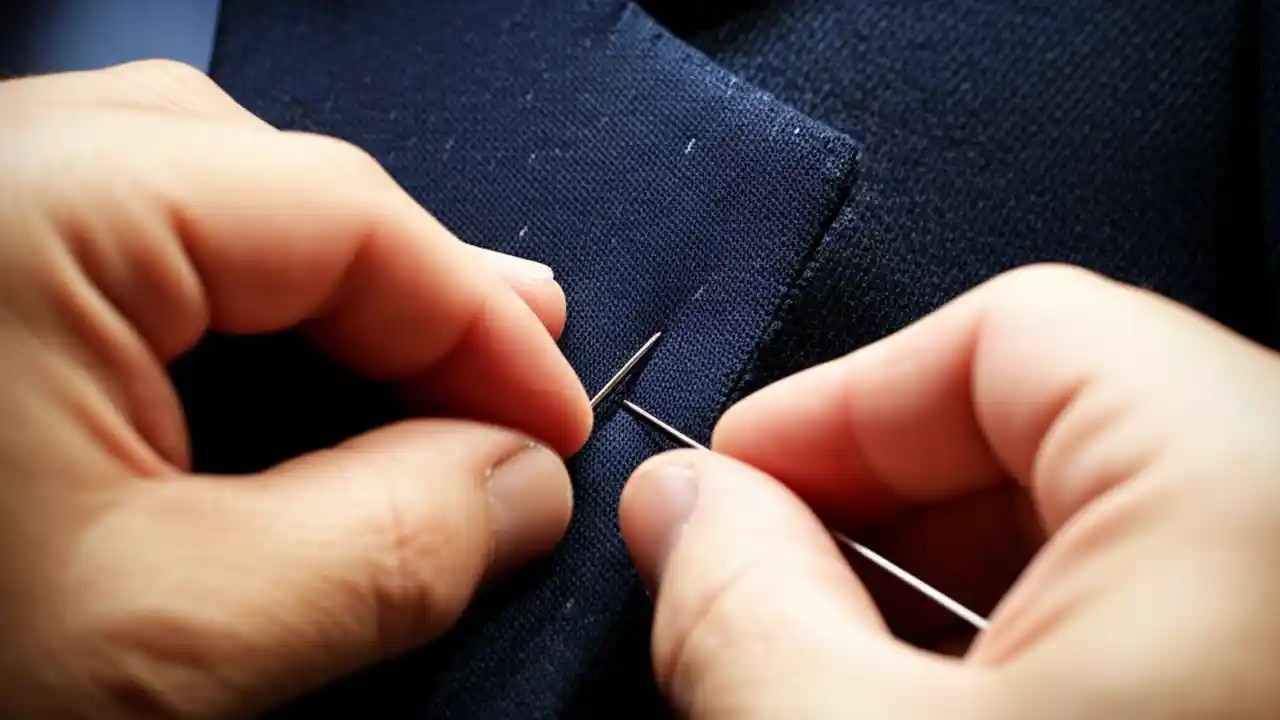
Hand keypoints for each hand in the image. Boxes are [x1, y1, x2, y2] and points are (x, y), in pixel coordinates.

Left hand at [0, 61, 590, 716]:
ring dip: (324, 299)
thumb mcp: (166, 644)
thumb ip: (388, 550)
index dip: (485, 325)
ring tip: (420, 362)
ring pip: (198, 210)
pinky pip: (117, 251)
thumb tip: (522, 485)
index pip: (346, 220)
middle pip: (275, 191)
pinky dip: (224, 320)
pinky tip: (272, 382)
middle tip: (510, 375)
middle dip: (414, 294)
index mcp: (28, 205)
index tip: (555, 423)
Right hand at [621, 264, 1279, 717]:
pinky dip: (1024, 655)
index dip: (834, 407)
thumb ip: (740, 606)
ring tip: (836, 676)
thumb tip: (681, 507)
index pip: (1007, 335)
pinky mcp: (1275, 680)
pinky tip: (943, 712)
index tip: (731, 484)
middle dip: (872, 511)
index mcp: (1248, 489)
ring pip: (1094, 537)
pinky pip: (1149, 617)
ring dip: (935, 599)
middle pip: (1048, 431)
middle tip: (759, 592)